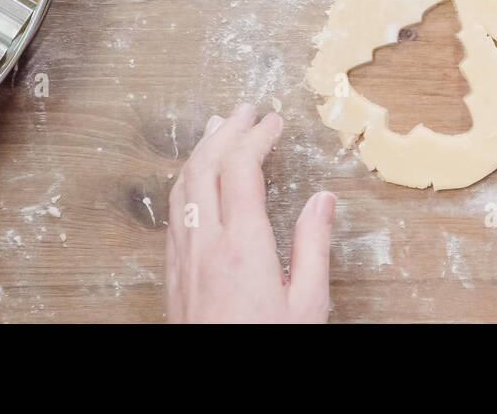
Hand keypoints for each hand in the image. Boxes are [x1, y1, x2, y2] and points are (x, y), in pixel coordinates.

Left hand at [166, 103, 335, 322]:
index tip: (274, 121)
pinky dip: (187, 179)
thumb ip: (313, 246)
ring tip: (219, 129)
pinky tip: (198, 179)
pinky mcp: (173, 270)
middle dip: (227, 131)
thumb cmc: (266, 344)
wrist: (219, 385)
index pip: (242, 169)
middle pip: (206, 166)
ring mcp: (183, 255)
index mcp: (243, 244)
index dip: (257, 137)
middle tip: (247, 111)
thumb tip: (323, 201)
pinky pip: (174, 210)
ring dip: (202, 150)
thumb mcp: (306, 302)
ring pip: (183, 185)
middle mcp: (206, 242)